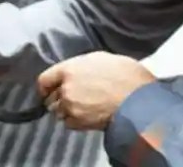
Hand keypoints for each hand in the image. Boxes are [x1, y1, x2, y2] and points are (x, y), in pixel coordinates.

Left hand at [36, 52, 156, 130]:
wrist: (139, 98)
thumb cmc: (126, 76)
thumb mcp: (101, 58)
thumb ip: (81, 66)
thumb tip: (77, 70)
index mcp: (69, 69)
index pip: (44, 80)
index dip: (45, 86)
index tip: (47, 90)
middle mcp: (66, 88)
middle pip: (50, 98)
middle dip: (58, 98)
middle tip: (71, 98)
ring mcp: (72, 106)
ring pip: (59, 112)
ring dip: (66, 110)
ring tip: (82, 107)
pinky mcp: (80, 122)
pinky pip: (68, 124)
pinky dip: (74, 121)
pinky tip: (87, 115)